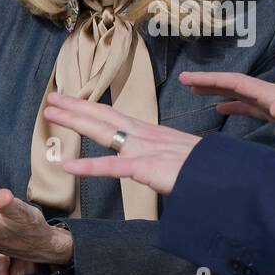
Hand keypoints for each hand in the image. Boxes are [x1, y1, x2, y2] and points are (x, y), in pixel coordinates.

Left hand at [43, 92, 197, 194]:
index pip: (114, 116)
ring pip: (102, 131)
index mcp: (149, 134)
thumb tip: (151, 165)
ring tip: (49, 114)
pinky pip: (111, 167)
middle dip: (75, 106)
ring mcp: (143, 150)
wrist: (226, 177)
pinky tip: (66, 166)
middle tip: (51, 98)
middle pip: (103, 116)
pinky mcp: (145, 168)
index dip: (90, 108)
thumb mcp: (177, 160)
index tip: (70, 100)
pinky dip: (87, 166)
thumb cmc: (205, 170)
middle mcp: (143, 136)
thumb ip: (159, 159)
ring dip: (73, 121)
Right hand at [178, 71, 274, 155]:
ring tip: (195, 91)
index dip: (210, 80)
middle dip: (207, 82)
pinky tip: (220, 110)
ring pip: (237, 94)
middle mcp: (268, 95)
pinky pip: (246, 107)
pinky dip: (231, 106)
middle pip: (232, 84)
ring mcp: (271, 103)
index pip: (234, 83)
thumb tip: (273, 106)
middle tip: (183, 80)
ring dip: (216, 91)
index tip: (188, 79)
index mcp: (270, 94)